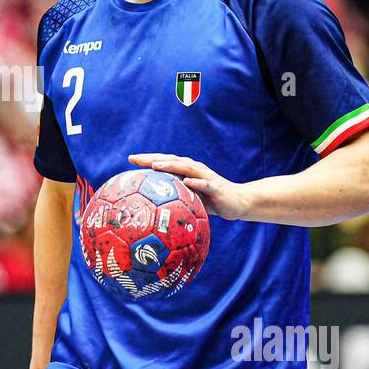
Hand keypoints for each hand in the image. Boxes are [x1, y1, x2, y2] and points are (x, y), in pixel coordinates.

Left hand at [128, 152, 250, 220]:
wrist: (238, 202)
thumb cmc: (210, 201)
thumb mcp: (189, 199)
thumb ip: (174, 199)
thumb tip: (152, 210)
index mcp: (185, 171)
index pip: (164, 162)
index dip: (147, 159)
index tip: (130, 159)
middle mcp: (193, 169)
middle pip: (170, 161)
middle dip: (152, 159)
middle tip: (135, 159)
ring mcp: (205, 177)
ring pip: (185, 168)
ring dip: (170, 166)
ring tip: (155, 166)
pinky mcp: (215, 187)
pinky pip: (205, 184)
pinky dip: (196, 182)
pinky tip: (187, 182)